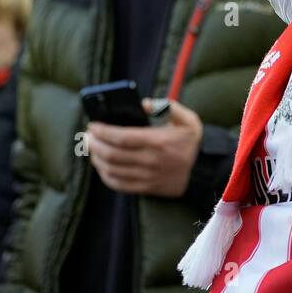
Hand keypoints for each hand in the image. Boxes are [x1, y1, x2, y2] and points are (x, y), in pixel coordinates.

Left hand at [86, 99, 204, 197]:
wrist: (203, 172)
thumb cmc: (192, 143)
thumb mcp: (188, 119)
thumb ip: (167, 106)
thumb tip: (143, 104)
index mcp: (158, 141)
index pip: (122, 137)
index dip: (103, 131)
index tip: (92, 125)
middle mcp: (151, 161)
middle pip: (112, 154)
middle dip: (94, 144)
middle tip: (87, 136)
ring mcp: (147, 176)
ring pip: (112, 170)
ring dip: (96, 159)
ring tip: (92, 149)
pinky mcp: (146, 188)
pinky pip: (119, 184)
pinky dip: (105, 175)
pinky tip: (102, 166)